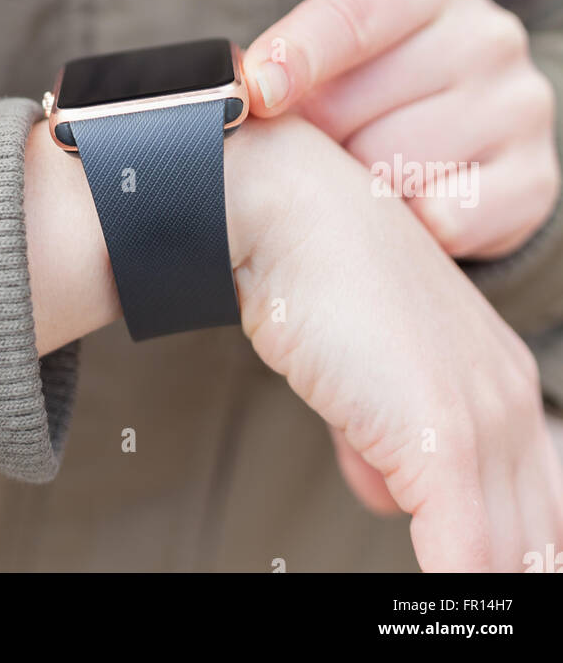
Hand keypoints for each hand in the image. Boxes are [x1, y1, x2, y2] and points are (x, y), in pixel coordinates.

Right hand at [225, 113, 562, 570]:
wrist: (285, 214)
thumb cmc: (313, 279)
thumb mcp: (364, 369)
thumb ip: (387, 438)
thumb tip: (388, 494)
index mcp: (498, 376)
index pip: (535, 498)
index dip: (512, 551)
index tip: (481, 573)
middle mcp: (508, 396)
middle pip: (536, 532)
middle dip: (508, 572)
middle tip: (471, 601)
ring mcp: (482, 417)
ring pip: (509, 553)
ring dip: (480, 588)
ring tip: (444, 607)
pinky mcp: (441, 442)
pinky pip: (466, 557)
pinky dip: (455, 592)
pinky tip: (439, 606)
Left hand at [243, 0, 559, 257]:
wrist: (463, 142)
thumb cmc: (374, 79)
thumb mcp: (338, 46)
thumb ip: (291, 57)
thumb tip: (233, 86)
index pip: (355, 13)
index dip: (299, 52)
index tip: (256, 90)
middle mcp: (489, 34)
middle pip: (363, 100)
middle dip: (320, 133)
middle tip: (314, 144)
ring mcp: (520, 105)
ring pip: (396, 163)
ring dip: (358, 182)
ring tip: (360, 170)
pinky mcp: (536, 178)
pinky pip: (444, 217)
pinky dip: (409, 224)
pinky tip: (405, 204)